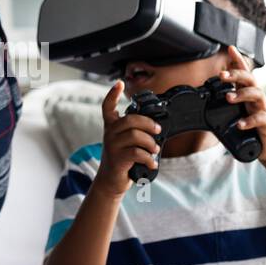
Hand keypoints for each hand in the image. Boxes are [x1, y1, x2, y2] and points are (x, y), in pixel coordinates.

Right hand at [95, 81, 161, 197]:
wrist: (111, 181)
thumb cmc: (122, 160)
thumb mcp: (125, 143)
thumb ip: (135, 132)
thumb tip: (157, 127)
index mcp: (111, 127)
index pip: (107, 107)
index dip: (113, 94)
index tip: (120, 83)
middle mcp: (109, 134)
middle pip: (130, 119)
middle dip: (149, 124)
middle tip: (157, 131)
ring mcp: (112, 146)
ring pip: (135, 136)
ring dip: (150, 143)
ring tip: (154, 150)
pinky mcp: (117, 159)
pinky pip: (137, 153)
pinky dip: (148, 158)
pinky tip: (151, 163)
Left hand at [219, 46, 265, 162]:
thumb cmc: (251, 126)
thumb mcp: (236, 113)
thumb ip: (225, 105)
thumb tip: (204, 99)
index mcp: (247, 94)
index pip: (243, 73)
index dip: (237, 60)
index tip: (230, 48)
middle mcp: (256, 98)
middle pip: (250, 79)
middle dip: (236, 74)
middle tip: (222, 75)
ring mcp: (263, 109)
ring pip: (257, 94)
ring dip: (242, 94)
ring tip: (229, 98)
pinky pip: (261, 119)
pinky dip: (249, 120)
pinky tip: (240, 124)